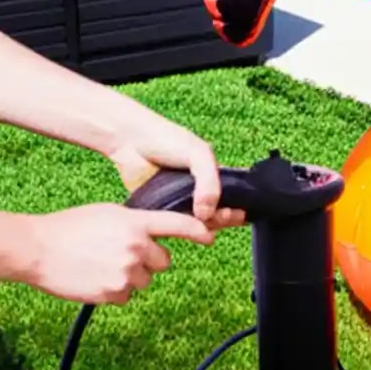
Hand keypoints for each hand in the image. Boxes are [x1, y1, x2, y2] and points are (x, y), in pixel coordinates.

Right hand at [25, 203, 213, 304]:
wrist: (37, 249)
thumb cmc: (69, 228)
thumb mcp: (108, 214)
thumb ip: (135, 223)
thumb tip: (152, 235)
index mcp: (136, 222)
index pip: (178, 225)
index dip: (199, 231)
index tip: (211, 238)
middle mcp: (136, 246)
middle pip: (163, 261)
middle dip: (148, 260)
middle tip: (121, 254)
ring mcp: (126, 271)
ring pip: (144, 280)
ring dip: (130, 276)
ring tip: (100, 264)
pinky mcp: (114, 292)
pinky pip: (126, 295)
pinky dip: (114, 290)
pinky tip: (94, 278)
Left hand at [105, 115, 245, 229]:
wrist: (130, 141)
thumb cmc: (166, 140)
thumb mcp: (198, 154)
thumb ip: (209, 182)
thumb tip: (207, 213)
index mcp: (210, 175)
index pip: (231, 196)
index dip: (237, 206)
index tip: (240, 213)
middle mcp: (197, 190)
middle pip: (216, 212)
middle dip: (224, 218)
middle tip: (224, 216)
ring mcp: (179, 201)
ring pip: (196, 221)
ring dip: (205, 226)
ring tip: (207, 223)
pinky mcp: (161, 209)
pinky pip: (174, 223)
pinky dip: (182, 228)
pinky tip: (187, 229)